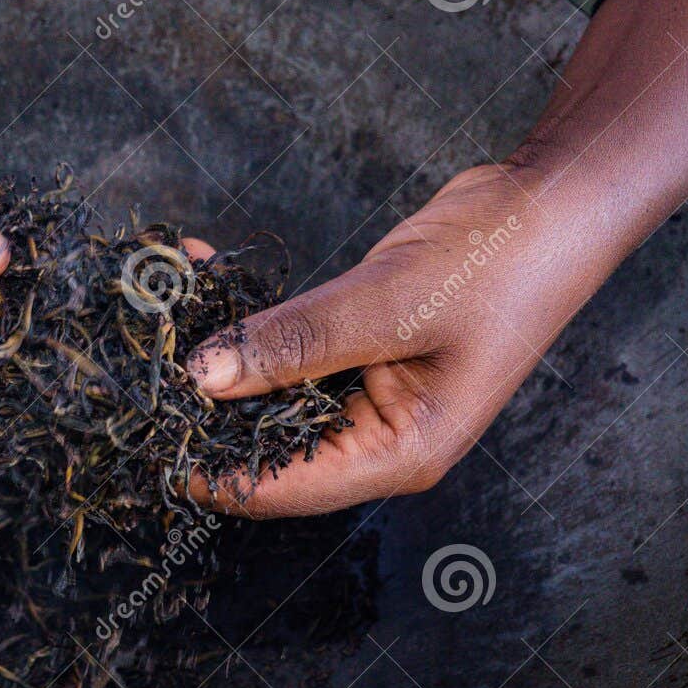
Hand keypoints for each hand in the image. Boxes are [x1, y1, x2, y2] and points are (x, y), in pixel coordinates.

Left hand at [186, 163, 587, 516]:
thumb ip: (294, 343)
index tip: (146, 445)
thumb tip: (203, 377)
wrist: (557, 200)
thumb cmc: (502, 263)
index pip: (283, 487)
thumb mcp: (389, 305)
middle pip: (269, 443)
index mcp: (400, 453)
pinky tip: (200, 271)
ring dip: (218, 352)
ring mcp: (365, 391)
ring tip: (156, 317)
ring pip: (269, 389)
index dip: (212, 472)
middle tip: (131, 377)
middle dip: (204, 408)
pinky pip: (286, 343)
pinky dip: (248, 312)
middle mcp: (378, 435)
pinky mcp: (354, 347)